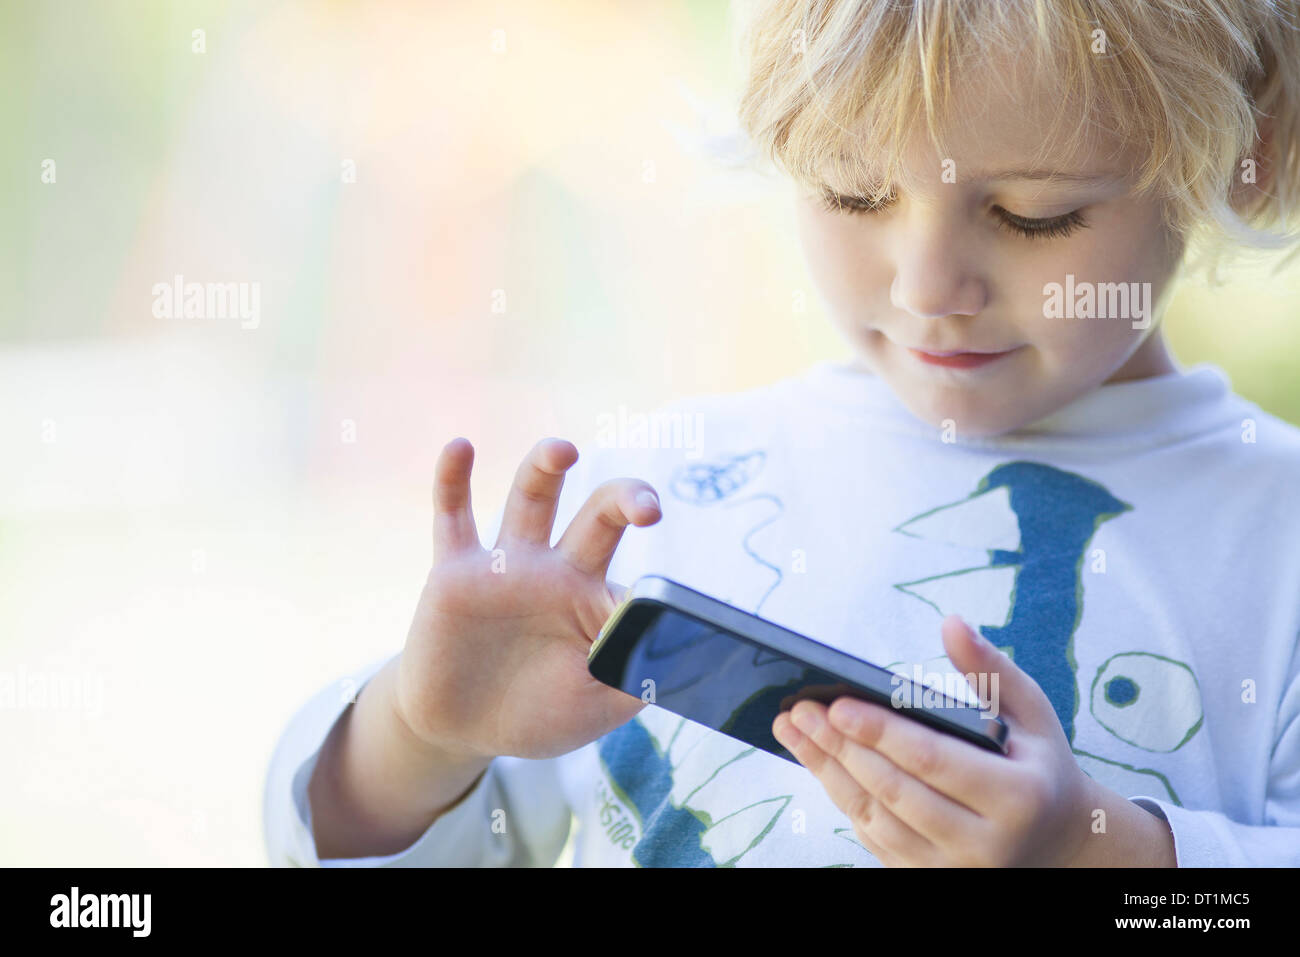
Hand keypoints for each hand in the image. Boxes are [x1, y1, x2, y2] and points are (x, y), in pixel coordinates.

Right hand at [394, 436, 661, 762]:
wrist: (460, 728)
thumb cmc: (537, 715)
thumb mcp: (597, 708)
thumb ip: (638, 679)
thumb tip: (690, 658)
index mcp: (597, 602)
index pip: (637, 583)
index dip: (658, 598)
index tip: (671, 613)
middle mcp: (558, 571)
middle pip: (599, 517)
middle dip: (625, 501)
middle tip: (647, 506)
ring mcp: (507, 567)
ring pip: (531, 499)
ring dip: (545, 467)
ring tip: (563, 451)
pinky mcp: (455, 573)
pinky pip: (452, 516)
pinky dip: (452, 479)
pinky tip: (460, 447)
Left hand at [771, 615, 1176, 865]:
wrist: (1059, 844)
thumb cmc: (1039, 765)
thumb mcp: (1029, 712)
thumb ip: (989, 668)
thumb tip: (951, 623)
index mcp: (1018, 797)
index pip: (933, 760)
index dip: (880, 732)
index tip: (836, 704)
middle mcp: (986, 844)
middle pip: (894, 792)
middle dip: (840, 748)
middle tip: (801, 710)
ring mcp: (955, 870)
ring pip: (876, 820)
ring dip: (829, 772)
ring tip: (796, 730)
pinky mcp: (930, 880)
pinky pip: (875, 840)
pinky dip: (843, 799)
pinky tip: (819, 762)